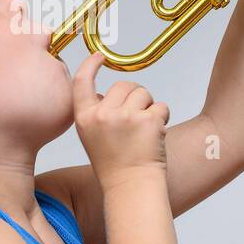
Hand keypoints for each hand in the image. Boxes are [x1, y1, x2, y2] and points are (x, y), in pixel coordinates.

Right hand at [71, 51, 169, 188]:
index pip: (81, 82)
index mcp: (84, 118)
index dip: (90, 65)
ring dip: (149, 107)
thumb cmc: (114, 164)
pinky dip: (162, 117)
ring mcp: (126, 117)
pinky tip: (155, 135)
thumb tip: (105, 93)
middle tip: (135, 121)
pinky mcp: (149, 120)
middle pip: (123, 85)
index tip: (99, 56)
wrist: (131, 187)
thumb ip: (95, 113)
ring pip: (144, 93)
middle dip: (134, 97)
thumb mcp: (92, 137)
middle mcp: (102, 115)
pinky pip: (161, 106)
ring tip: (144, 131)